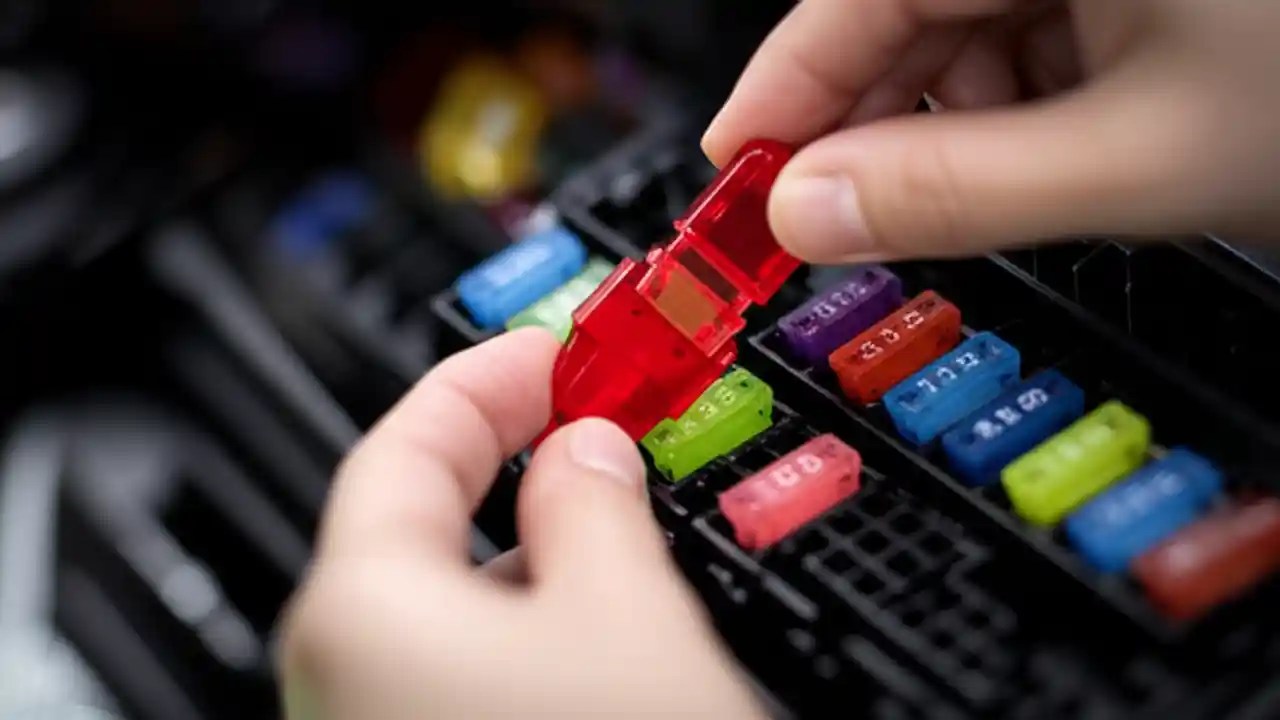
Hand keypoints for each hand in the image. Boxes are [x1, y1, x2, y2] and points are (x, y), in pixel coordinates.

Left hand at [276, 328, 765, 718]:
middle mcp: (337, 674)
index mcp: (361, 611)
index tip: (555, 346)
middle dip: (513, 460)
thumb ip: (596, 506)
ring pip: (450, 607)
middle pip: (420, 522)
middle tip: (592, 416)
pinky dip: (522, 631)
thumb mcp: (629, 619)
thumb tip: (586, 451)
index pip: (409, 439)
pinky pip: (460, 669)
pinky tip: (594, 639)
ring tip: (618, 535)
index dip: (491, 374)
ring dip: (528, 556)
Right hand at [703, 0, 1279, 262]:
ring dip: (948, 122)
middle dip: (865, 125)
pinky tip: (1038, 149)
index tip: (733, 184)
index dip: (778, 100)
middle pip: (902, 13)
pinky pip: (1035, 28)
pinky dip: (1018, 100)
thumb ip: (952, 195)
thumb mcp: (1137, 159)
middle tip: (831, 222)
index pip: (850, 3)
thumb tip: (814, 212)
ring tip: (969, 196)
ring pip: (967, 27)